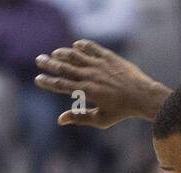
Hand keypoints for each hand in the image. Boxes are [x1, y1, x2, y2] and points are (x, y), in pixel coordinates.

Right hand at [34, 39, 170, 127]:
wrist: (143, 96)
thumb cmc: (122, 112)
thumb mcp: (100, 119)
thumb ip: (79, 117)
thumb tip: (60, 120)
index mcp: (86, 90)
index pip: (61, 84)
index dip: (48, 81)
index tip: (38, 79)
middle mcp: (90, 75)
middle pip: (64, 67)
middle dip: (49, 63)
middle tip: (39, 60)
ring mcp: (99, 64)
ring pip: (76, 54)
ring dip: (63, 53)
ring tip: (54, 53)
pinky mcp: (109, 56)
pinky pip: (92, 47)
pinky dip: (82, 45)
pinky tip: (75, 46)